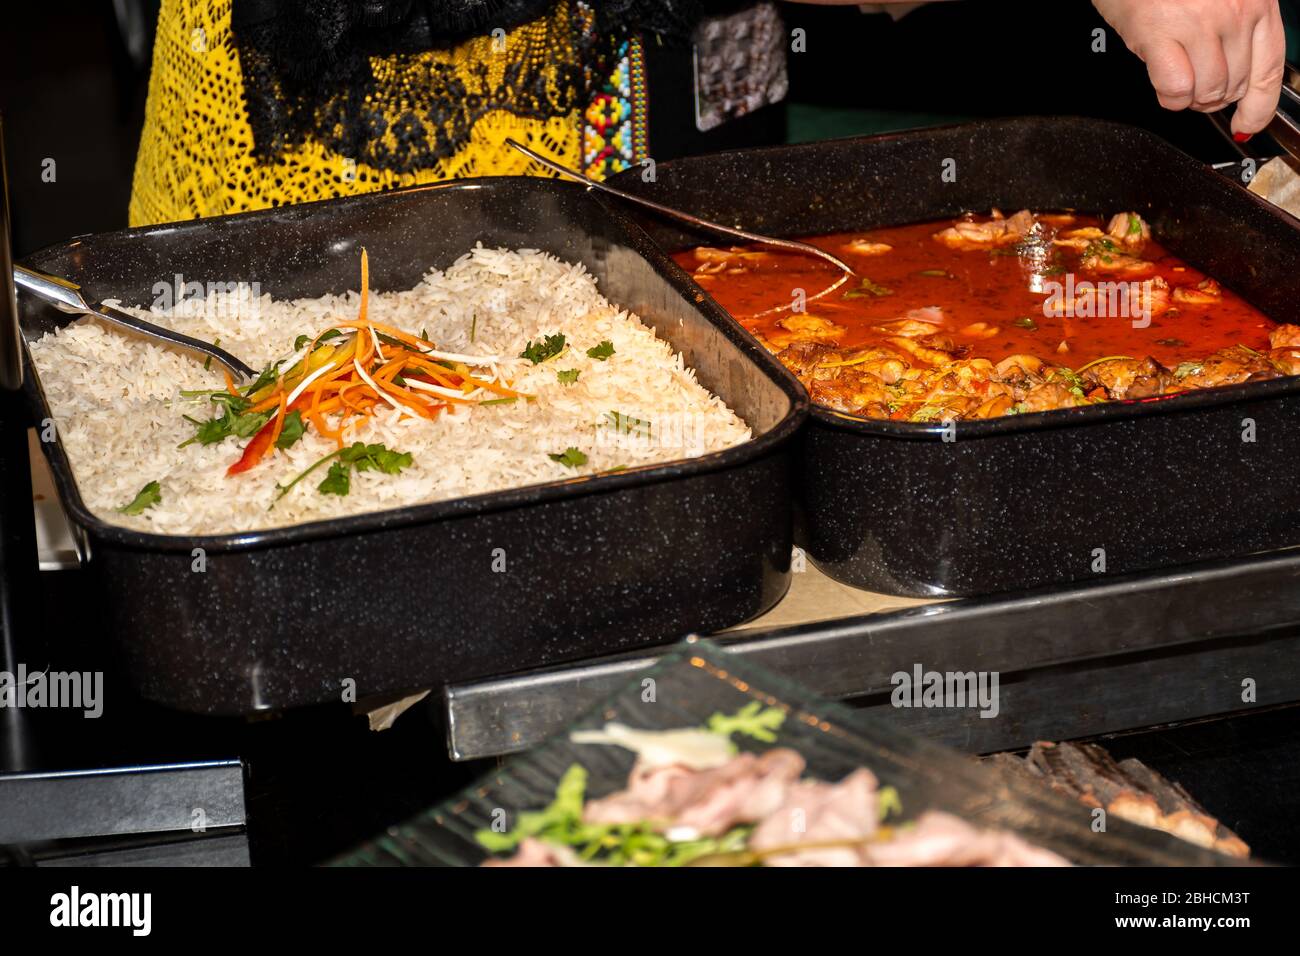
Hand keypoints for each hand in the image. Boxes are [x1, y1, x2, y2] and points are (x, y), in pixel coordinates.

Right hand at [1093, 0, 1285, 135]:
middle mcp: (1234, 11)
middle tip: (1195, 87)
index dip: (1260, 107)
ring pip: (1206, 92)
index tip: (1247, 124)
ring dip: (1189, 98)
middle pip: (1234, 86)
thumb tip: (1236, 85)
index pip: (1269, 69)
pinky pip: (1175, 89)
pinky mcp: (1161, 34)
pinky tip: (1162, 82)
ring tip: (1177, 79)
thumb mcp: (1219, 1)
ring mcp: (1199, 23)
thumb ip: (1236, 35)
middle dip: (1213, 98)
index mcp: (1256, 2)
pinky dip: (1169, 97)